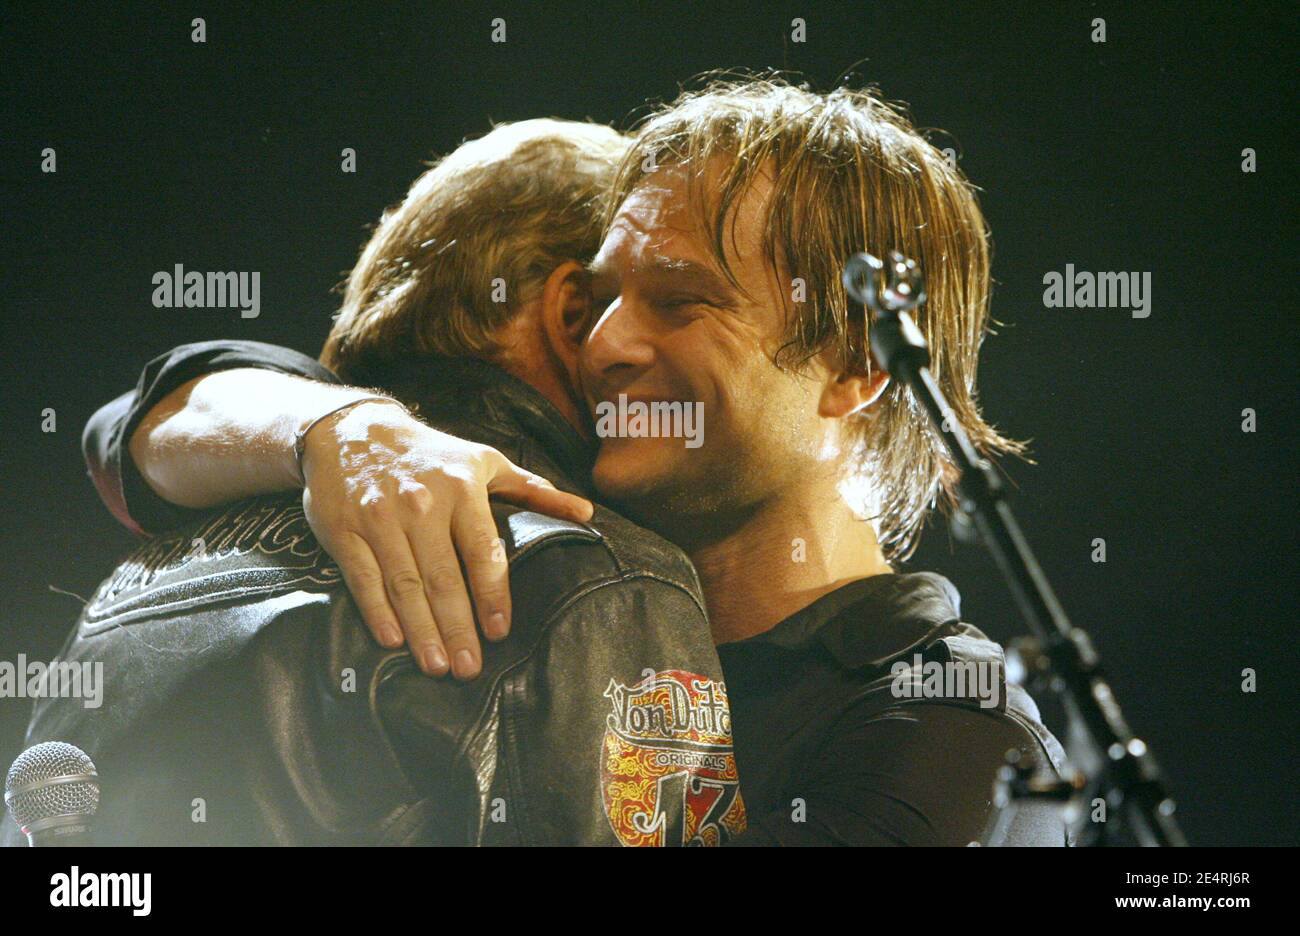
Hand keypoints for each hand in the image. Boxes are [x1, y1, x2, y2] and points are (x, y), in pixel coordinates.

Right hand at [298, 400, 593, 678]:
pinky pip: (364, 579)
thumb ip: (535, 490)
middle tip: (470, 667)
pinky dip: (378, 613)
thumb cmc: (430, 454)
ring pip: (404, 584)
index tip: (500, 631)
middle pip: (443, 577)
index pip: (482, 551)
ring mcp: (379, 518)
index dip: (492, 594)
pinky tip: (394, 642)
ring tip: (437, 666)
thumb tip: (586, 513)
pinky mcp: (345, 530)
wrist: (351, 430)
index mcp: (462, 489)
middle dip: (458, 628)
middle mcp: (421, 504)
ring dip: (422, 630)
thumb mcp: (485, 461)